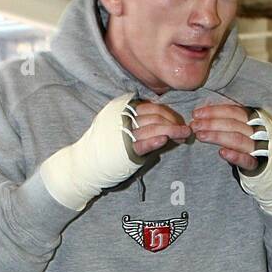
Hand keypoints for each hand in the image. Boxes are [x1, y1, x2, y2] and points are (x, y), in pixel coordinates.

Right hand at [40, 91, 187, 211]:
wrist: (86, 163)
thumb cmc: (106, 146)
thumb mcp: (121, 126)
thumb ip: (139, 121)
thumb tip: (164, 122)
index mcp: (123, 109)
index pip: (152, 107)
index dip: (169, 114)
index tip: (179, 122)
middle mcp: (124, 118)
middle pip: (156, 117)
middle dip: (173, 123)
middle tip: (185, 131)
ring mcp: (124, 133)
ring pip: (153, 128)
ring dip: (171, 131)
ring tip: (183, 135)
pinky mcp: (124, 149)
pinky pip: (142, 143)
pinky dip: (155, 141)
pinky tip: (165, 141)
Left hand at [192, 102, 271, 215]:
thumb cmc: (258, 149)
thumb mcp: (247, 131)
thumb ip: (232, 121)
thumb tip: (206, 110)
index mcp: (257, 119)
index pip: (234, 111)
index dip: (215, 111)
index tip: (197, 113)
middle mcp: (260, 131)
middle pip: (233, 124)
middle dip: (211, 122)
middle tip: (194, 125)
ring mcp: (262, 148)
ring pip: (237, 139)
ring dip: (217, 136)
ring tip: (200, 135)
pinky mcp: (261, 165)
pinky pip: (247, 160)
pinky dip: (234, 156)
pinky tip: (221, 153)